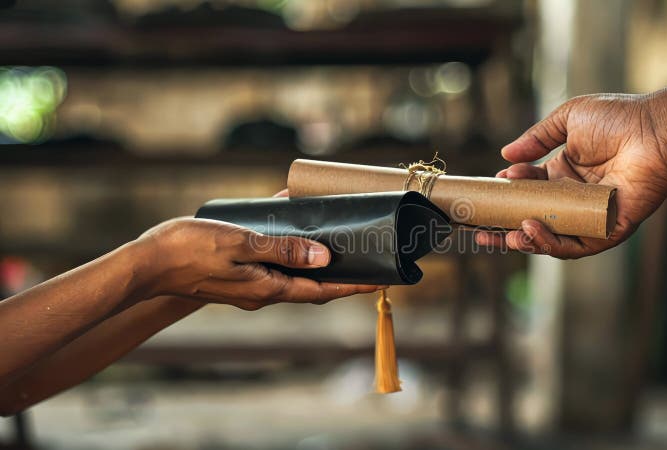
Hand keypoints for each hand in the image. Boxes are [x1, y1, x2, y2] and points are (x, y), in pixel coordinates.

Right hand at [134, 218, 383, 308]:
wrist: (146, 265)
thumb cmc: (190, 251)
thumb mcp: (241, 244)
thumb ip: (283, 249)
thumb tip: (324, 257)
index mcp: (268, 288)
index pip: (322, 291)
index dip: (352, 286)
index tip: (379, 280)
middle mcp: (262, 292)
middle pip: (311, 284)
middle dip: (339, 274)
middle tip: (364, 256)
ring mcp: (248, 286)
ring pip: (292, 274)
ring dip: (314, 260)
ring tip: (336, 241)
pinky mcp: (236, 276)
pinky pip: (271, 264)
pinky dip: (287, 249)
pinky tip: (291, 227)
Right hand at [476, 92, 666, 258]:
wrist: (656, 129)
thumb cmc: (618, 118)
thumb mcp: (567, 120)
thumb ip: (536, 139)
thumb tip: (505, 155)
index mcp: (564, 174)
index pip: (528, 192)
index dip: (507, 196)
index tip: (489, 194)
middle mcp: (575, 199)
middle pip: (534, 221)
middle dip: (506, 231)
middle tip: (481, 235)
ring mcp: (591, 216)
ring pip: (553, 239)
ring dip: (527, 241)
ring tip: (508, 237)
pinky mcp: (609, 229)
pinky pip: (577, 245)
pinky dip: (552, 242)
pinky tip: (531, 230)